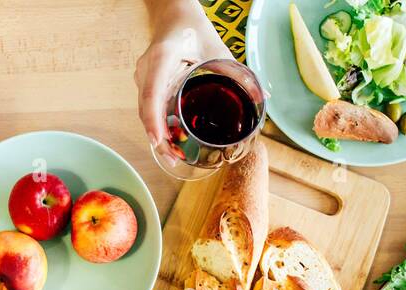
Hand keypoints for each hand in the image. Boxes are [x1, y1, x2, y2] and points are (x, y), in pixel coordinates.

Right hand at [134, 0, 230, 146]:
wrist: (174, 14)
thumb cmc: (195, 29)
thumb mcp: (218, 48)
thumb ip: (238, 72)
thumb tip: (264, 97)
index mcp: (163, 57)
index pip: (152, 92)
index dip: (154, 119)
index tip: (160, 141)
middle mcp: (147, 68)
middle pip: (146, 109)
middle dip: (157, 137)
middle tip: (174, 159)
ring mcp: (142, 75)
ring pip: (145, 111)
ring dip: (156, 134)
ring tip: (173, 155)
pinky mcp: (143, 82)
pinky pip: (148, 106)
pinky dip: (156, 124)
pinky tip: (169, 139)